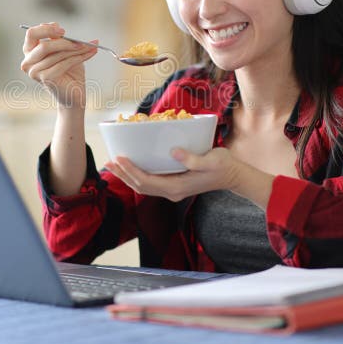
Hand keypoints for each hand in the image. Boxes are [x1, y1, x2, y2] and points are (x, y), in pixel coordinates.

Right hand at [20, 22, 97, 107]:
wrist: (74, 93)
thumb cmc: (68, 71)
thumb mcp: (63, 50)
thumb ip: (57, 39)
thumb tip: (56, 25)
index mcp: (29, 52)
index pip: (31, 34)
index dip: (47, 29)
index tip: (62, 30)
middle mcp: (28, 62)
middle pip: (44, 45)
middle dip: (65, 42)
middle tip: (80, 41)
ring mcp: (34, 72)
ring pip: (58, 54)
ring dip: (77, 49)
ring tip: (91, 46)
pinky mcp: (45, 78)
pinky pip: (64, 63)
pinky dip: (79, 57)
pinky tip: (90, 53)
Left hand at [104, 147, 273, 207]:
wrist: (234, 176)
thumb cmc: (223, 166)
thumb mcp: (211, 160)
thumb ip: (192, 159)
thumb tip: (174, 152)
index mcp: (177, 187)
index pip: (146, 181)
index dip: (130, 171)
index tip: (119, 158)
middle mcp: (171, 192)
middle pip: (140, 186)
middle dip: (122, 174)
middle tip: (109, 160)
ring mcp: (172, 190)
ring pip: (143, 185)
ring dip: (127, 175)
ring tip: (113, 164)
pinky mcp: (173, 184)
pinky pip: (150, 182)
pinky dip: (137, 174)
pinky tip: (131, 165)